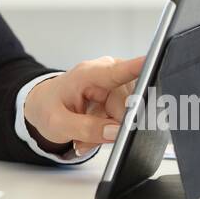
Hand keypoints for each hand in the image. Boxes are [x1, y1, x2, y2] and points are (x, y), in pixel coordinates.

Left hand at [23, 55, 144, 158]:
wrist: (44, 104)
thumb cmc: (48, 107)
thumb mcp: (58, 124)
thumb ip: (87, 129)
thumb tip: (115, 132)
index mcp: (88, 74)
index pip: (118, 70)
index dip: (138, 68)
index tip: (155, 62)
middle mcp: (106, 73)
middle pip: (128, 105)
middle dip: (110, 127)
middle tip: (86, 136)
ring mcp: (116, 83)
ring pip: (128, 115)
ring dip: (108, 130)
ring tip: (86, 132)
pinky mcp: (121, 93)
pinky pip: (125, 118)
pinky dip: (109, 129)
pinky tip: (93, 129)